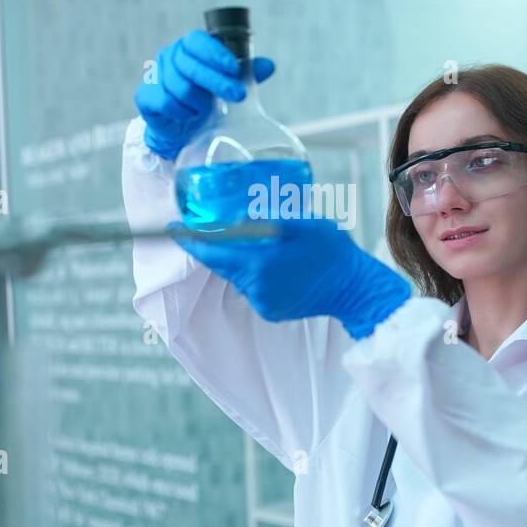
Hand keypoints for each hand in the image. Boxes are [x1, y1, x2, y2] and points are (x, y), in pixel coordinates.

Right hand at [134, 29, 275, 159]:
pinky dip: (184, 113)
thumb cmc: (204, 101)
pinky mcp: (146, 96)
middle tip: (238, 96)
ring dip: (200, 103)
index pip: (197, 41)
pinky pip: (167, 103)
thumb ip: (246, 75)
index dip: (215, 54)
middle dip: (218, 83)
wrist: (180, 130)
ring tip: (208, 111)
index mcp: (189, 48)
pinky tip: (190, 116)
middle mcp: (170, 56)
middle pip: (191, 66)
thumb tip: (269, 65)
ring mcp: (155, 75)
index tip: (234, 69)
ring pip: (181, 87)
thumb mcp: (227, 87)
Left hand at [168, 217, 411, 339]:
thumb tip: (236, 215)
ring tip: (255, 243)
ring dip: (238, 259)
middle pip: (221, 264)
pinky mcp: (270, 311)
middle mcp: (255, 286)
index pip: (212, 252)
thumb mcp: (304, 222)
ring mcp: (262, 301)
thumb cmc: (332, 250)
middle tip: (206, 227)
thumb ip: (269, 218)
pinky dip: (254, 274)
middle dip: (212, 246)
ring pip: (236, 276)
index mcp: (259, 263)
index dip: (189, 240)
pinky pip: (251, 288)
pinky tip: (273, 264)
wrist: (355, 288)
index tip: (171, 228)